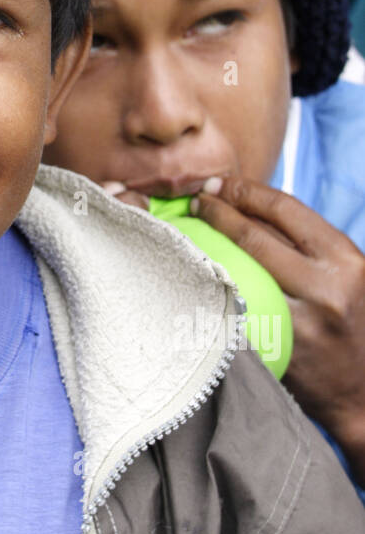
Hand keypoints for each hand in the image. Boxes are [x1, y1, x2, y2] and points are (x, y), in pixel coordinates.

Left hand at [190, 176, 364, 485]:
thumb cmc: (355, 325)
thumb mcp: (349, 277)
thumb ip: (312, 249)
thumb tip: (253, 210)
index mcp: (346, 260)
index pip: (286, 210)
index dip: (246, 191)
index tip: (219, 183)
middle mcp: (326, 287)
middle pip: (255, 235)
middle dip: (218, 210)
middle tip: (195, 200)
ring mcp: (301, 321)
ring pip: (239, 270)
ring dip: (206, 246)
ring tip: (186, 231)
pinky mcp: (279, 350)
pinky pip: (236, 309)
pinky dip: (212, 289)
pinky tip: (191, 277)